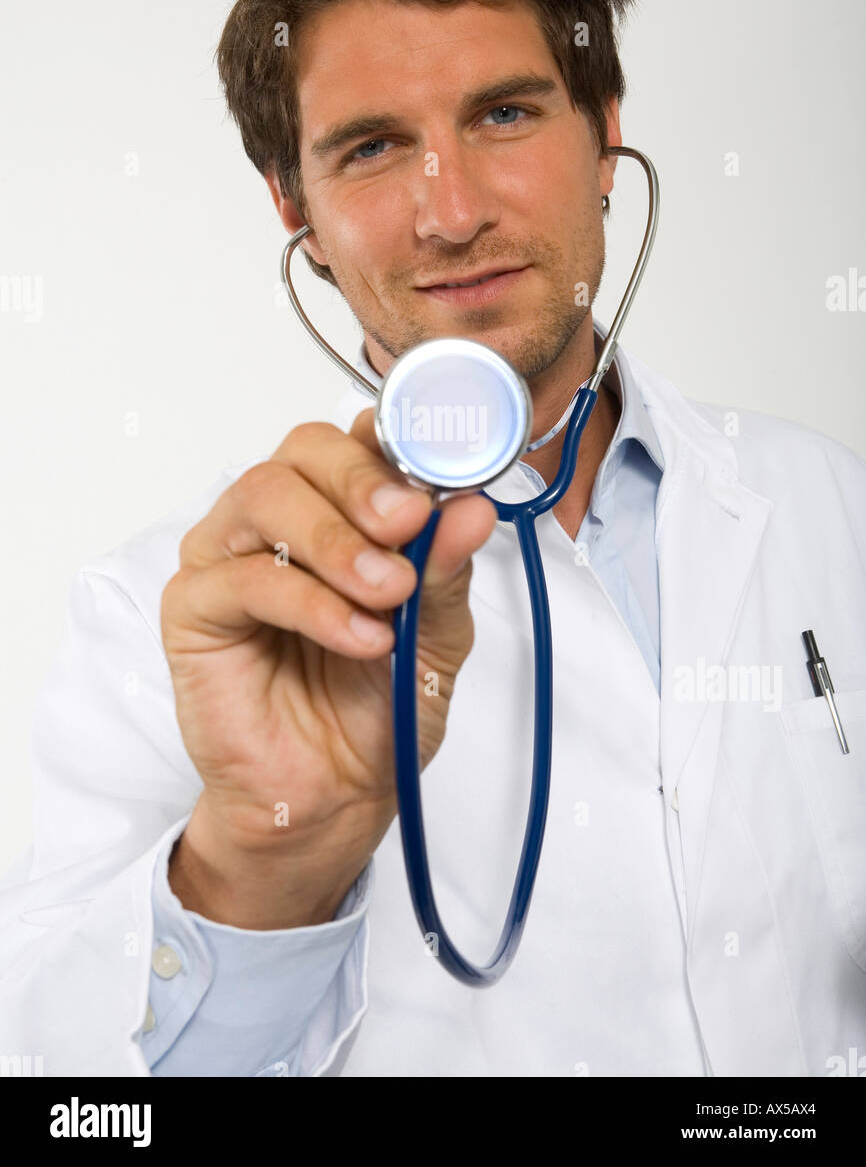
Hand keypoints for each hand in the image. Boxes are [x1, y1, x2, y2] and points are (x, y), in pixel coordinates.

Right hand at [160, 410, 497, 925]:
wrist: (335, 796)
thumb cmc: (377, 709)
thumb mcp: (438, 638)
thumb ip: (447, 571)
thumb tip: (474, 510)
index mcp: (337, 510)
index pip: (355, 440)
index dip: (396, 446)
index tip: (439, 482)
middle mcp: (278, 520)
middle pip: (303, 451)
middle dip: (362, 482)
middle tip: (408, 525)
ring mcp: (229, 557)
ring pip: (265, 496)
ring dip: (335, 540)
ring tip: (389, 595)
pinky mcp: (193, 608)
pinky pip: (242, 578)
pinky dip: (309, 601)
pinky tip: (357, 636)